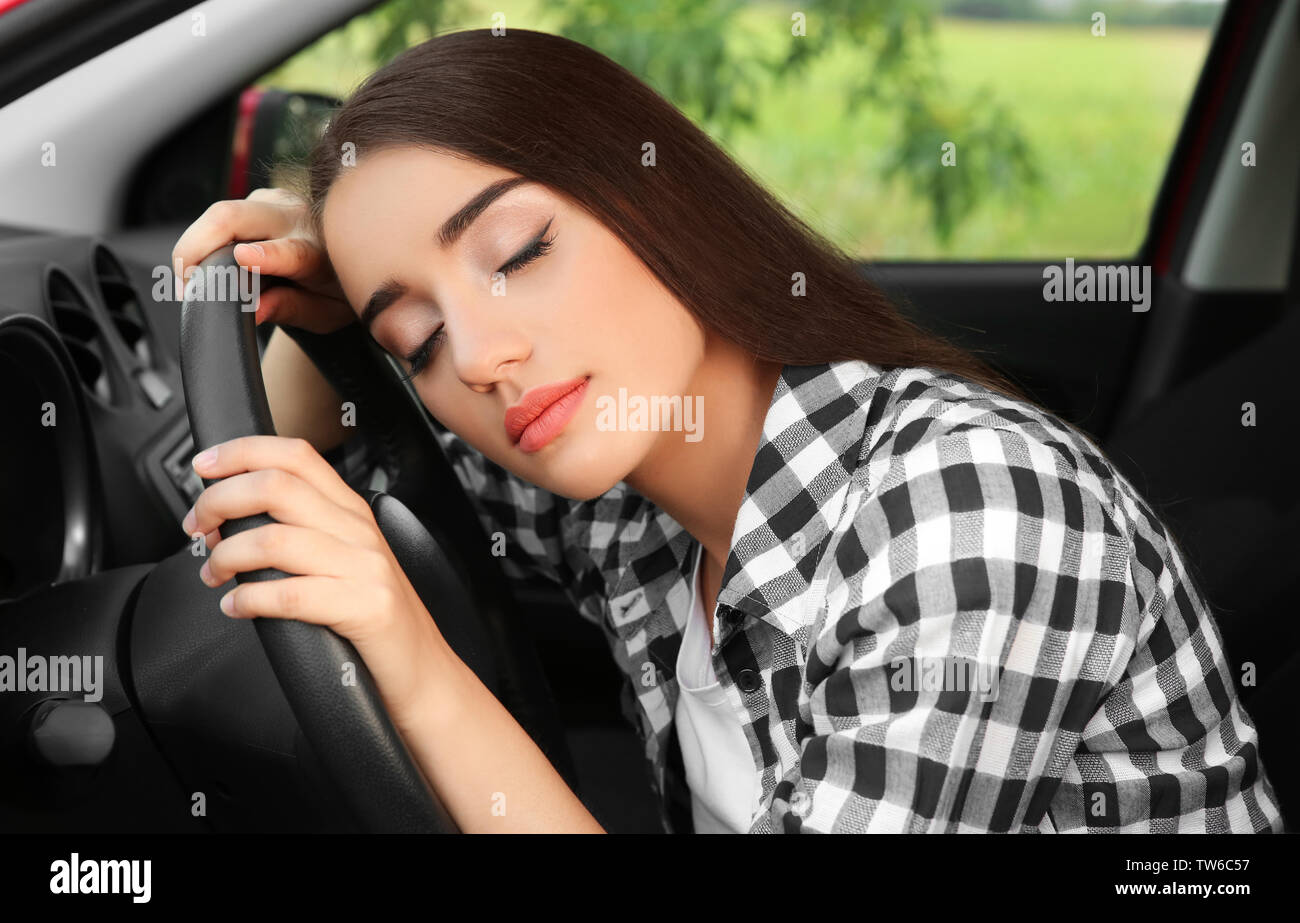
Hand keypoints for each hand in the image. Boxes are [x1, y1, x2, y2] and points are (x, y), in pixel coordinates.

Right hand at [171, 187, 355, 333]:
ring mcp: (275, 202)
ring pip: (219, 213)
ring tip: (190, 282)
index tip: (244, 258)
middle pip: (232, 217)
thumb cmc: (336, 290)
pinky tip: (201, 266)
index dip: (266, 255)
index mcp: (319, 250)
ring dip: (195, 245)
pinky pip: (219, 216)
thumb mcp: (324, 313)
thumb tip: (253, 311)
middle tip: (187, 286)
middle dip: (196, 246)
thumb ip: (291, 309)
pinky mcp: (260, 199)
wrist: (350, 258)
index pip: (291, 251)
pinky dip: (201, 241)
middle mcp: (296, 217)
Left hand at [180, 434, 456, 730]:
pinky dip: (248, 599)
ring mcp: (365, 566)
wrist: (424, 669)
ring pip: (274, 539)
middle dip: (219, 501)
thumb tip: (233, 519)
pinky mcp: (365, 606)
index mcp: (351, 511)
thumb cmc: (374, 618)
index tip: (205, 465)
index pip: (295, 456)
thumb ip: (303, 531)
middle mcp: (358, 530)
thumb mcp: (344, 559)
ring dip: (225, 556)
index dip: (243, 452)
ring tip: (212, 574)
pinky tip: (235, 607)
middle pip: (276, 487)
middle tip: (197, 527)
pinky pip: (289, 594)